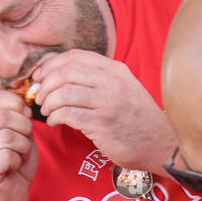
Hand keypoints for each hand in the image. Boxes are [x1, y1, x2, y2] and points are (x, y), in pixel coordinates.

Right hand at [0, 88, 38, 200]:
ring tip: (20, 157)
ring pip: (6, 136)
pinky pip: (5, 155)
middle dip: (24, 127)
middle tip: (26, 143)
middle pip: (2, 116)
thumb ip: (20, 119)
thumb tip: (23, 103)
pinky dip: (17, 161)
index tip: (25, 116)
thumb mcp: (22, 138)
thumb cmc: (17, 170)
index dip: (14, 102)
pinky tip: (14, 168)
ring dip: (22, 146)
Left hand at [31, 49, 176, 171]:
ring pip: (64, 92)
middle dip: (45, 84)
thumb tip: (60, 75)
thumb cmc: (136, 119)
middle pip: (65, 72)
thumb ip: (97, 79)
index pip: (74, 57)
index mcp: (114, 69)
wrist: (162, 144)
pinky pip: (68, 114)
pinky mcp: (102, 124)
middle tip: (40, 97)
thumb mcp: (123, 88)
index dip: (51, 65)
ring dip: (48, 102)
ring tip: (47, 111)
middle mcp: (111, 81)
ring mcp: (107, 102)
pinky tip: (55, 122)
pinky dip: (55, 117)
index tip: (40, 77)